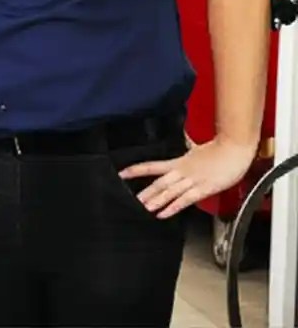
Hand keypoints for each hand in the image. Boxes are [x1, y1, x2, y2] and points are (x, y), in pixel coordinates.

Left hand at [120, 136, 256, 218]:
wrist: (235, 148)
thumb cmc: (220, 149)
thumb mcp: (198, 149)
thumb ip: (189, 149)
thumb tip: (186, 143)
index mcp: (179, 162)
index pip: (152, 166)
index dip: (136, 170)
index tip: (122, 174)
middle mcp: (182, 171)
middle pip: (159, 183)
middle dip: (145, 192)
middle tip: (132, 200)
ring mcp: (192, 180)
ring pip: (169, 192)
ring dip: (156, 201)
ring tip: (144, 208)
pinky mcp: (203, 188)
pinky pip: (185, 199)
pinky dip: (173, 207)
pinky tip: (163, 214)